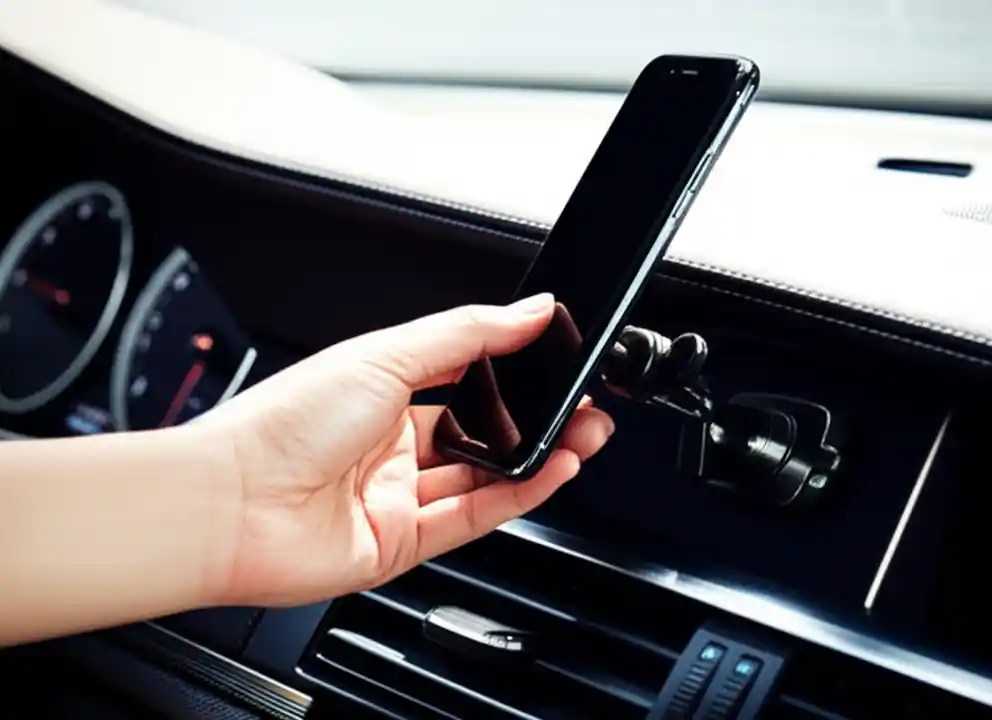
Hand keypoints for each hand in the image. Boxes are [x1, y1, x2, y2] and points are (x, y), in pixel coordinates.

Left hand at [195, 293, 612, 606]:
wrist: (230, 504)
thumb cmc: (280, 425)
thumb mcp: (385, 356)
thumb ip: (467, 334)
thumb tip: (529, 310)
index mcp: (377, 394)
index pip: (464, 378)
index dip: (513, 373)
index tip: (556, 360)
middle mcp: (387, 447)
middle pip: (482, 433)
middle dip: (537, 421)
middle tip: (584, 406)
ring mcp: (395, 497)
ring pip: (485, 476)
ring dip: (538, 456)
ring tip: (584, 435)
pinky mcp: (403, 543)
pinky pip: (475, 516)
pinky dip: (520, 494)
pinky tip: (553, 470)